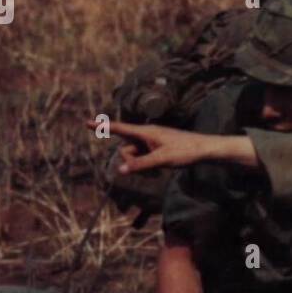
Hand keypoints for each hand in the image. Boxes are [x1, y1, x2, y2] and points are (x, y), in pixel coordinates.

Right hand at [88, 119, 256, 172]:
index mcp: (146, 132)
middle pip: (126, 149)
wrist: (204, 149)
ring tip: (160, 163)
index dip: (103, 126)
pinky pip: (143, 156)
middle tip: (151, 164)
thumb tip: (120, 170)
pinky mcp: (157, 146)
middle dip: (130, 159)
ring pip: (134, 154)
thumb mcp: (162, 160)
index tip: (87, 122)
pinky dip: (147, 162)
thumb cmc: (184, 151)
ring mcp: (152, 141)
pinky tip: (162, 163)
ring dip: (140, 162)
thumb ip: (140, 165)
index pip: (120, 128)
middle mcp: (147, 134)